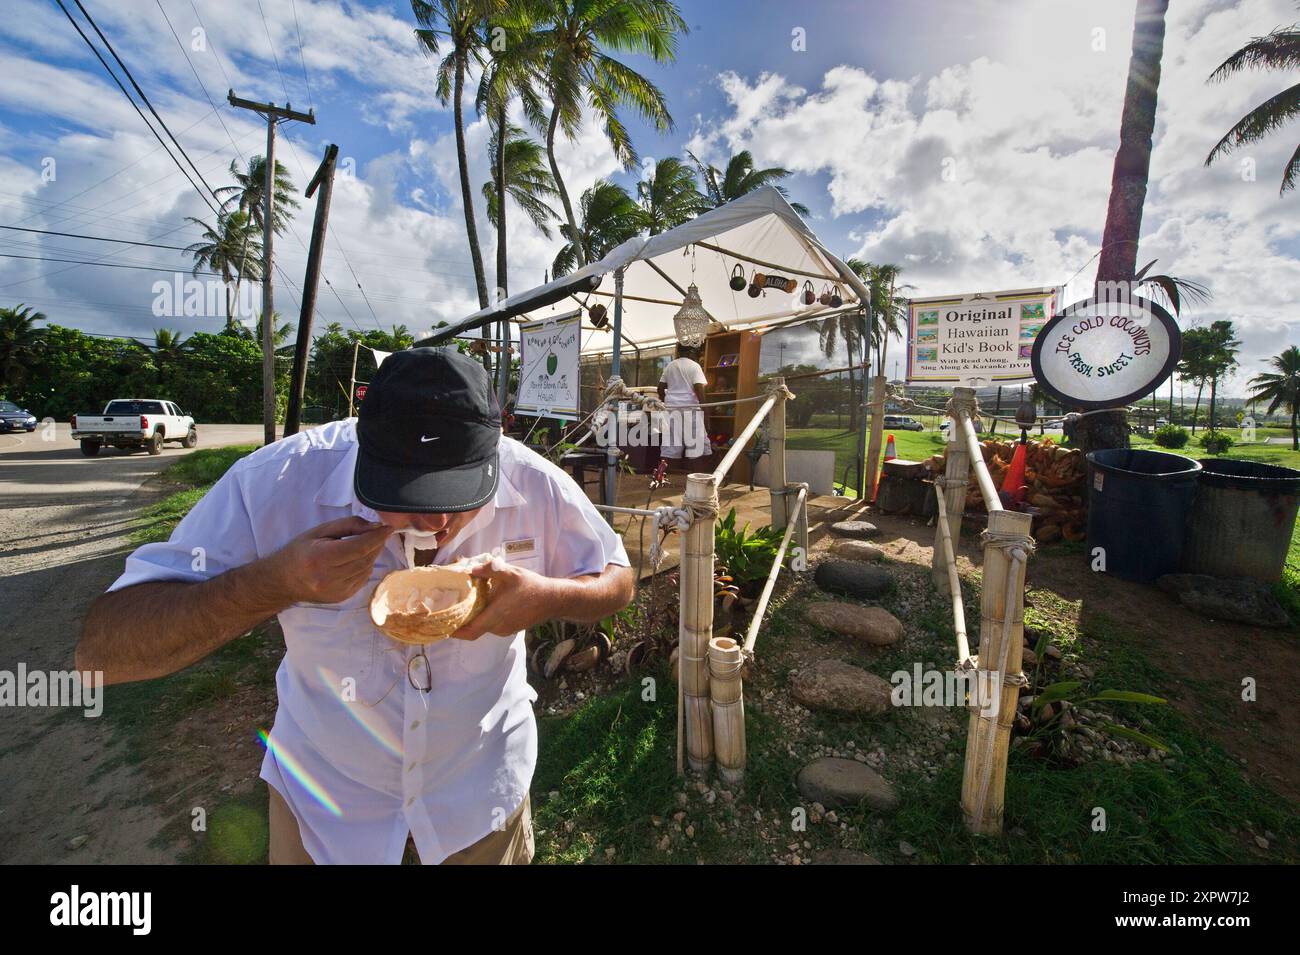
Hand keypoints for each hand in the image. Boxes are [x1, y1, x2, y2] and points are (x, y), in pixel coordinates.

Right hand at [262, 516, 392, 605]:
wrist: (283, 581)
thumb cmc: (300, 551)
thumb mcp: (319, 531)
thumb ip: (348, 526)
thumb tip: (375, 527)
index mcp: (321, 558)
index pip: (359, 548)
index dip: (377, 537)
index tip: (389, 527)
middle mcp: (329, 578)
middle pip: (365, 559)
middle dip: (376, 544)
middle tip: (379, 533)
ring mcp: (336, 591)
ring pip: (367, 569)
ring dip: (372, 555)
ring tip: (365, 544)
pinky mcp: (342, 597)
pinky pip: (363, 579)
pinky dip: (365, 567)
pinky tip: (357, 559)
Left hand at [450, 557, 560, 639]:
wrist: (553, 599)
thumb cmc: (531, 586)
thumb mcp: (510, 573)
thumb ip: (489, 570)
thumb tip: (469, 568)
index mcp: (495, 615)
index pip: (470, 631)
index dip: (455, 632)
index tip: (443, 626)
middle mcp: (498, 627)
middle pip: (474, 629)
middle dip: (462, 621)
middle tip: (452, 608)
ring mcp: (505, 629)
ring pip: (484, 627)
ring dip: (475, 618)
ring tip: (468, 604)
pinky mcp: (511, 628)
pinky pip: (493, 625)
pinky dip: (486, 618)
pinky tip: (486, 605)